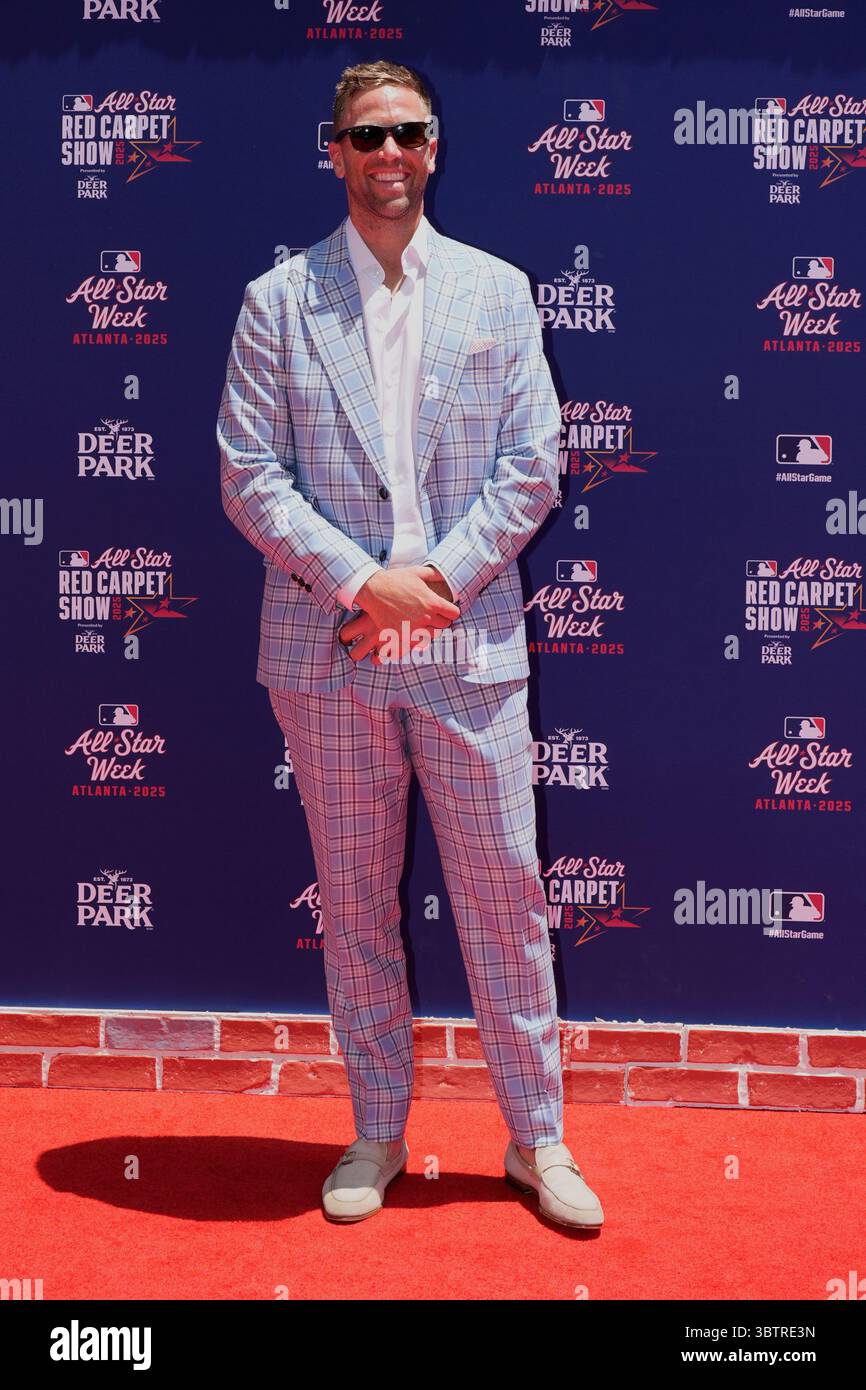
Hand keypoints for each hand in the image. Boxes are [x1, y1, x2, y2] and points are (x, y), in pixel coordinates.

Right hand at [338, 564, 458, 663]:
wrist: (373, 590)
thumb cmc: (395, 580)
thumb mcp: (416, 572)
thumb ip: (433, 574)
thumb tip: (443, 576)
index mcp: (432, 602)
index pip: (454, 614)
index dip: (450, 611)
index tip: (445, 610)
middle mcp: (425, 617)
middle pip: (444, 626)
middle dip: (439, 621)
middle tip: (431, 616)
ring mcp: (413, 629)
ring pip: (431, 636)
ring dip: (427, 630)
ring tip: (420, 624)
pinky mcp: (401, 637)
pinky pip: (414, 645)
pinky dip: (413, 641)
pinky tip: (409, 633)